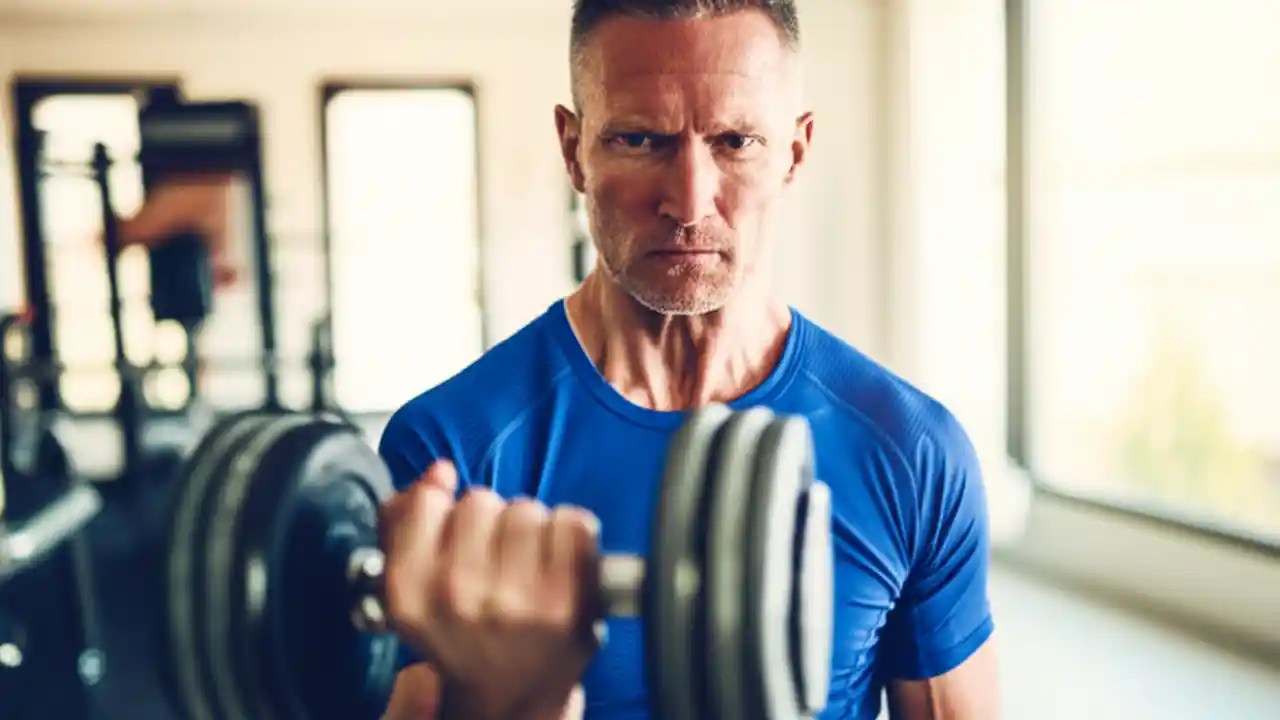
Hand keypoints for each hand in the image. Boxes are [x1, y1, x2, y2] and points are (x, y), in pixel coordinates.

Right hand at [379, 461, 601, 719]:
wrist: (512, 695)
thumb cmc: (467, 635)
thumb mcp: (416, 588)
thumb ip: (407, 522)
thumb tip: (439, 472)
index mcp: (410, 591)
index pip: (426, 503)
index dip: (447, 513)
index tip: (458, 541)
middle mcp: (456, 594)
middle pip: (480, 500)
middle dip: (492, 524)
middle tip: (497, 566)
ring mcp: (514, 598)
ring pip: (527, 509)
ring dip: (532, 531)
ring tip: (529, 571)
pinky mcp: (567, 599)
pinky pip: (573, 522)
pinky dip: (572, 538)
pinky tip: (560, 569)